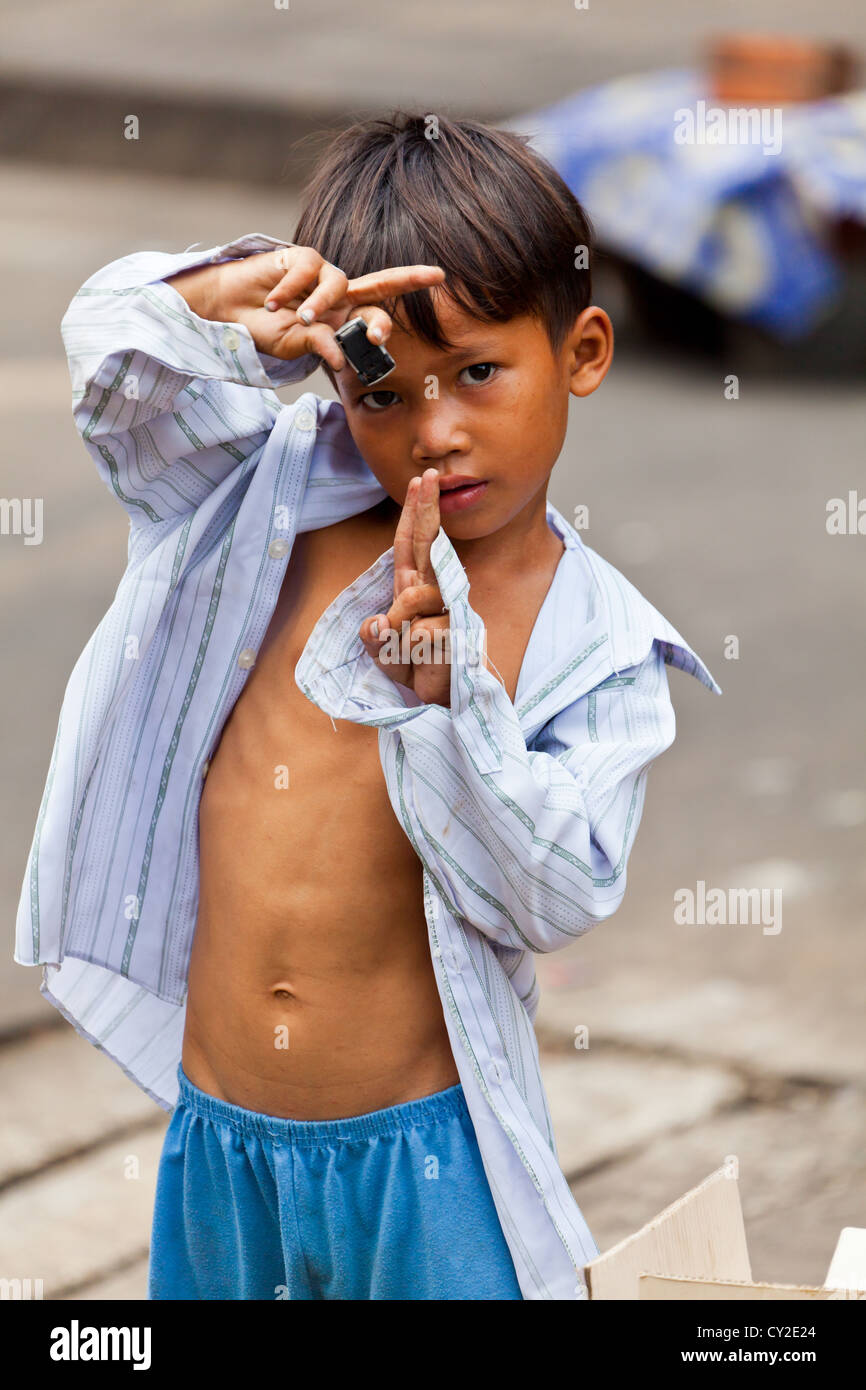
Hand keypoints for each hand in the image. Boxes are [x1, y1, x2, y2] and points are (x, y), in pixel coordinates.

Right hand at [166, 245, 444, 370]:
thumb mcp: (293, 345)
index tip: (439, 283)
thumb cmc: (262, 329)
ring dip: (321, 304)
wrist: (226, 310)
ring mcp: (320, 275)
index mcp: (342, 319)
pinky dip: (291, 288)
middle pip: (380, 283)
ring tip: (298, 318)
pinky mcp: (298, 257)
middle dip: (408, 280)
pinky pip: (308, 269)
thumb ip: (318, 345)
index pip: (379, 312)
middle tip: (433, 279)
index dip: (405, 303)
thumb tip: (342, 357)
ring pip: (340, 283)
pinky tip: (272, 299)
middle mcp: (337, 295)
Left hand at [359, 469, 452, 707]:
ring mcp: (451, 611)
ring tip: (407, 652)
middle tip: (428, 476)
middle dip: (425, 510)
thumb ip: (375, 637)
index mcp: (414, 589)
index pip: (414, 546)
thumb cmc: (414, 670)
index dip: (417, 514)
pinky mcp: (460, 634)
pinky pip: (423, 633)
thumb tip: (375, 623)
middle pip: (429, 546)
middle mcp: (436, 593)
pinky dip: (411, 652)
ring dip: (398, 629)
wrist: (440, 703)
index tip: (421, 481)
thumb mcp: (383, 652)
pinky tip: (422, 663)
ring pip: (411, 599)